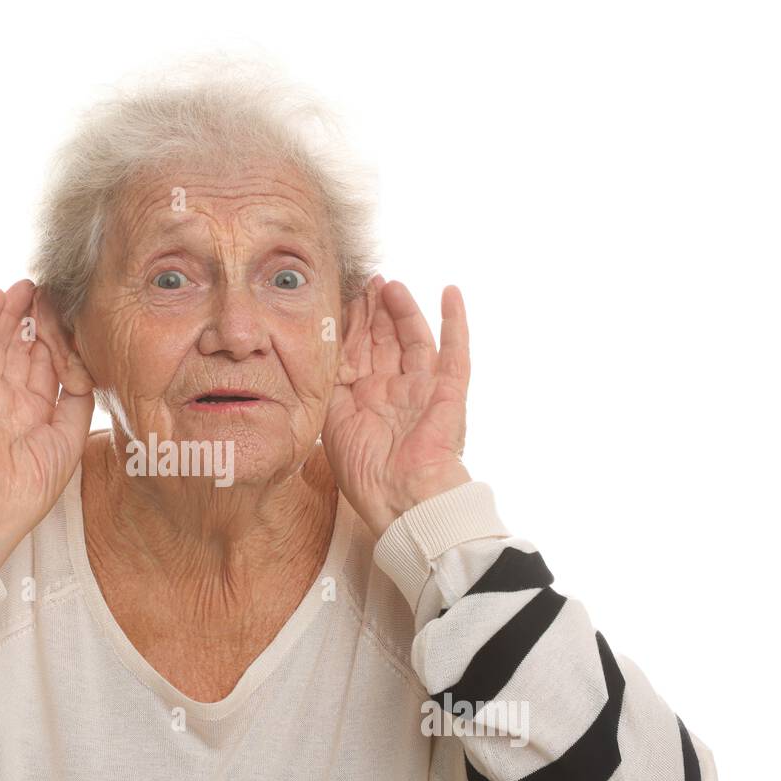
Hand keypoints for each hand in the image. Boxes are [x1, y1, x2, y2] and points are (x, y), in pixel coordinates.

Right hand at [0, 279, 94, 568]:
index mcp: (31, 414)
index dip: (59, 341)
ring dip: (11, 311)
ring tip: (27, 284)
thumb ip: (78, 401)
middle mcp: (6, 400)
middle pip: (22, 348)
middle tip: (50, 289)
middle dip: (36, 319)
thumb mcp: (69, 439)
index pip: (46, 367)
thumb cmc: (28, 486)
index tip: (73, 316)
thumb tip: (85, 366)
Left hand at [323, 276, 472, 537]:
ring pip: (414, 339)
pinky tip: (450, 292)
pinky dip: (455, 322)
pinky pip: (455, 352)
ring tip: (390, 284)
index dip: (353, 325)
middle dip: (376, 310)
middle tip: (367, 281)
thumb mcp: (332, 422)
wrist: (401, 499)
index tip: (344, 298)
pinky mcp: (448, 393)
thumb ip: (330, 386)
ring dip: (403, 310)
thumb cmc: (365, 472)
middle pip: (385, 340)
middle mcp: (394, 391)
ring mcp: (422, 390)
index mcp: (366, 400)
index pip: (359, 352)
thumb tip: (325, 353)